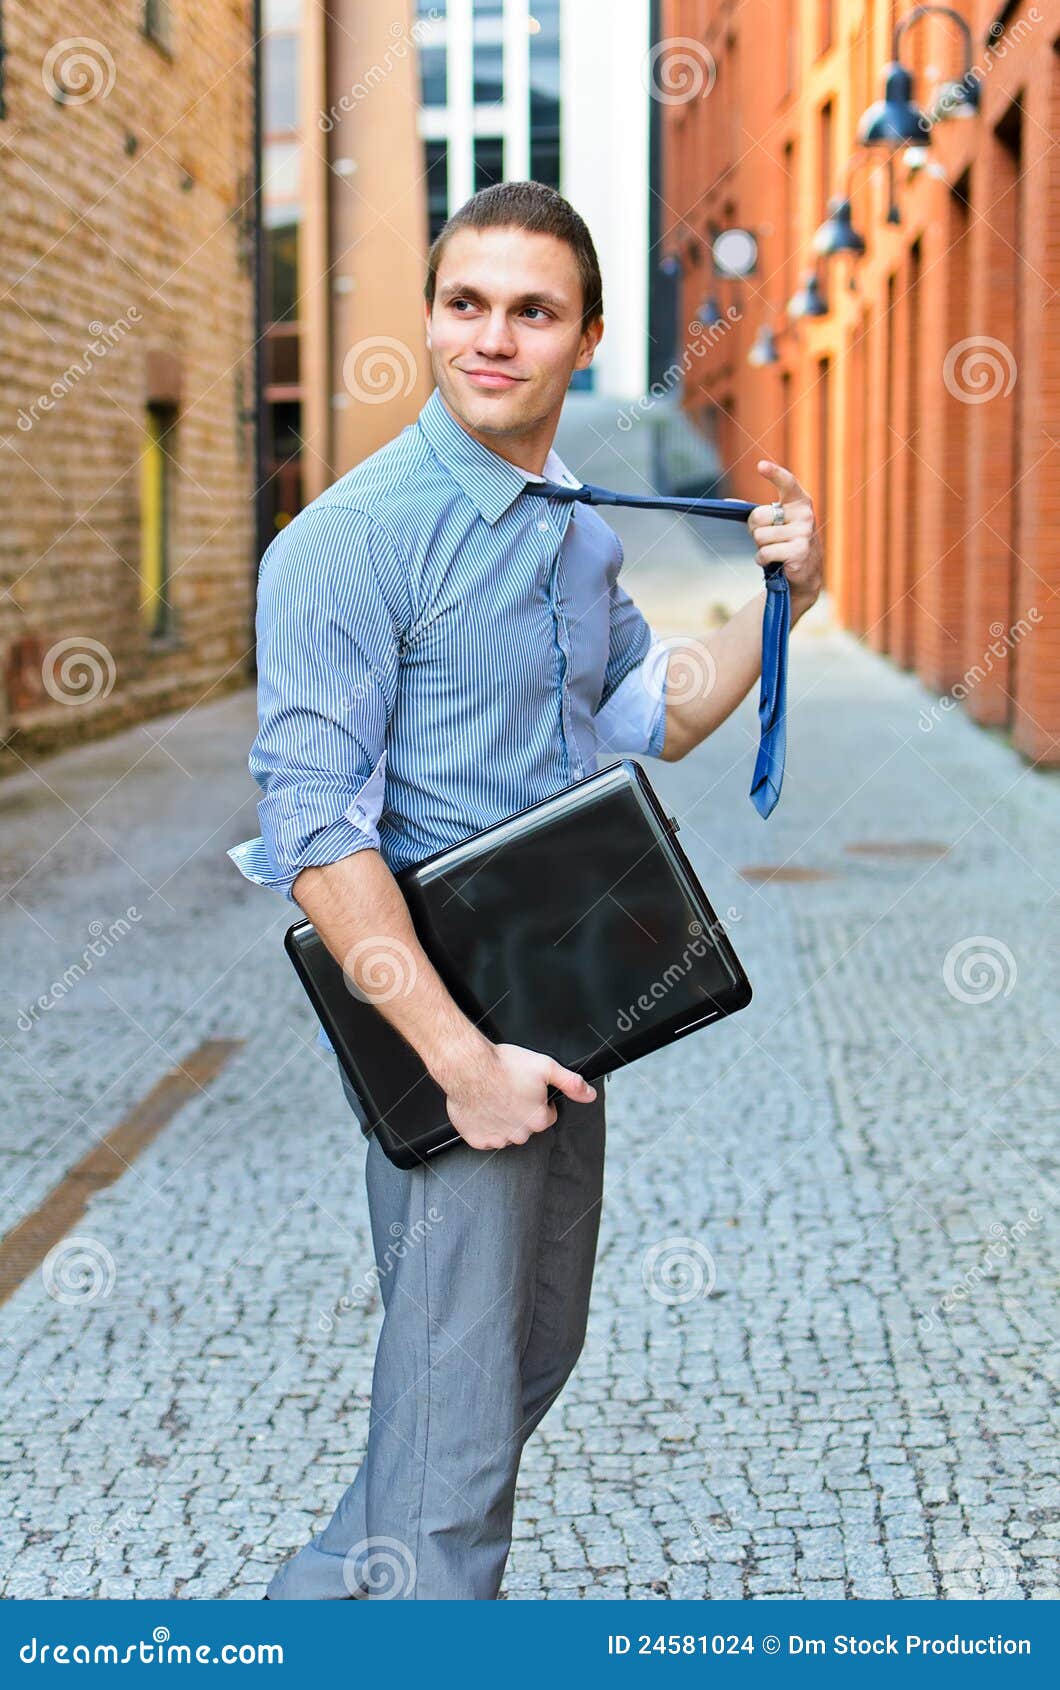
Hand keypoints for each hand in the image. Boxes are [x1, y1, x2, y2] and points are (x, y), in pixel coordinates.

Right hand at [442, 1040, 596, 1151]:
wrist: (467, 1067)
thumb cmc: (502, 1065)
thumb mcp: (545, 1066)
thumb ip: (571, 1083)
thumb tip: (589, 1094)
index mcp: (539, 1119)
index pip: (547, 1116)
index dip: (540, 1100)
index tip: (528, 1089)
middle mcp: (520, 1134)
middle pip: (527, 1126)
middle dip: (521, 1111)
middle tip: (510, 1091)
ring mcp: (497, 1138)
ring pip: (507, 1133)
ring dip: (503, 1120)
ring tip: (495, 1097)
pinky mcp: (477, 1139)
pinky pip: (485, 1138)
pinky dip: (484, 1126)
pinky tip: (482, 1108)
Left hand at [747, 460, 822, 613]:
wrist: (806, 570)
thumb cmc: (785, 540)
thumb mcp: (774, 522)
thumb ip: (754, 511)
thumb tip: (727, 503)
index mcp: (799, 501)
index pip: (787, 482)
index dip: (774, 473)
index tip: (761, 465)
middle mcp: (804, 514)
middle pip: (758, 516)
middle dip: (754, 529)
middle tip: (766, 536)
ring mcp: (804, 533)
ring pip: (760, 537)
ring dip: (760, 547)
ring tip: (775, 550)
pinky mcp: (799, 552)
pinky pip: (764, 553)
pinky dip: (763, 560)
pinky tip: (775, 561)